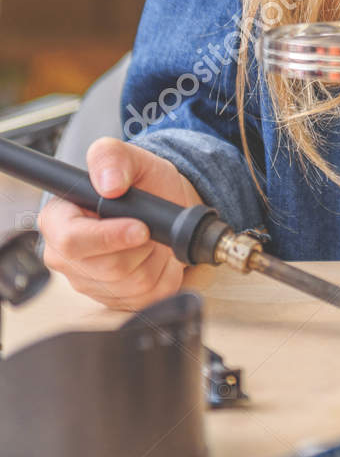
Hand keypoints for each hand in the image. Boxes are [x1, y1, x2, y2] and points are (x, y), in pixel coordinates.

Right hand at [37, 137, 202, 311]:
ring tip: (153, 237)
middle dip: (141, 246)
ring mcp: (88, 282)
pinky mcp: (115, 300)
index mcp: (57, 220)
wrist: (164, 205)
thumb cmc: (142, 182)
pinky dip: (164, 274)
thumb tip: (109, 183)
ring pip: (132, 283)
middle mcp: (65, 257)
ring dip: (155, 257)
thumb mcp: (131, 157)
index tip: (140, 227)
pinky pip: (149, 296)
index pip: (71, 240)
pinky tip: (157, 255)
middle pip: (107, 267)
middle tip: (150, 226)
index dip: (108, 237)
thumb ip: (112, 157)